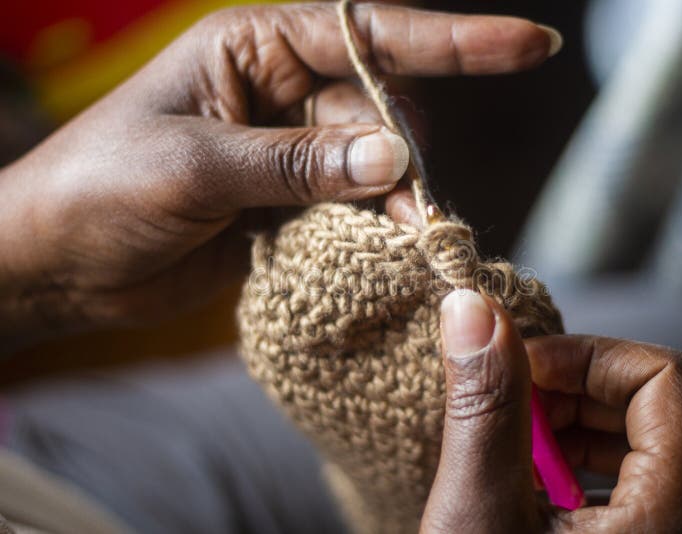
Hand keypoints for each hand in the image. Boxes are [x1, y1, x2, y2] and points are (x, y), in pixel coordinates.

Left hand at [0, 3, 556, 345]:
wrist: (58, 264)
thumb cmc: (102, 191)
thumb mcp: (196, 167)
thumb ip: (298, 162)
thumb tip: (396, 161)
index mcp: (255, 49)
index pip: (371, 34)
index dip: (455, 43)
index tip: (530, 49)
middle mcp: (279, 91)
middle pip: (382, 113)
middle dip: (409, 162)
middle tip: (421, 217)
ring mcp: (288, 151)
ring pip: (373, 170)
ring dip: (394, 206)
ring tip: (409, 244)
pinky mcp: (287, 204)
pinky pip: (349, 210)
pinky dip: (369, 232)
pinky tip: (381, 254)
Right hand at [422, 290, 681, 532]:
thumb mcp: (481, 510)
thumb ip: (485, 405)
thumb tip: (472, 307)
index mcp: (673, 512)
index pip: (667, 378)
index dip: (590, 357)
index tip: (522, 368)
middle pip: (651, 401)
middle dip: (566, 388)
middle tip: (505, 405)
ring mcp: (663, 530)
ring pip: (632, 436)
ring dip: (562, 421)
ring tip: (505, 442)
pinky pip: (620, 472)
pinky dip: (566, 456)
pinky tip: (518, 476)